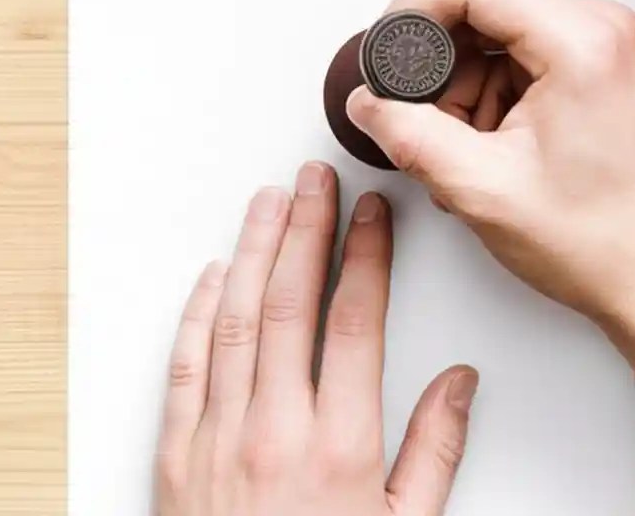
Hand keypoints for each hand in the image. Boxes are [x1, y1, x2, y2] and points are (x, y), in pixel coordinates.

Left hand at [156, 162, 478, 515]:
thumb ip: (435, 453)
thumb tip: (460, 383)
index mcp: (339, 448)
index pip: (354, 323)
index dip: (366, 258)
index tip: (372, 217)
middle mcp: (274, 432)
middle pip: (291, 304)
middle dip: (306, 230)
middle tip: (317, 180)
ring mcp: (217, 439)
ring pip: (235, 320)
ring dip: (253, 252)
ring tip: (269, 203)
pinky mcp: (175, 455)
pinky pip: (184, 367)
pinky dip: (197, 314)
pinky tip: (214, 276)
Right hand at [346, 0, 634, 323]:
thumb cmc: (602, 241)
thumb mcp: (481, 188)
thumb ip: (409, 135)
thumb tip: (369, 104)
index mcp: (581, 43)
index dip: (414, 12)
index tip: (386, 48)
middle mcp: (600, 32)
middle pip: (483, 10)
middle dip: (440, 68)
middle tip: (423, 120)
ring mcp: (600, 51)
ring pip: (495, 41)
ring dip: (464, 92)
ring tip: (470, 151)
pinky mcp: (594, 73)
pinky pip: (518, 64)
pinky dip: (489, 101)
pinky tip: (491, 150)